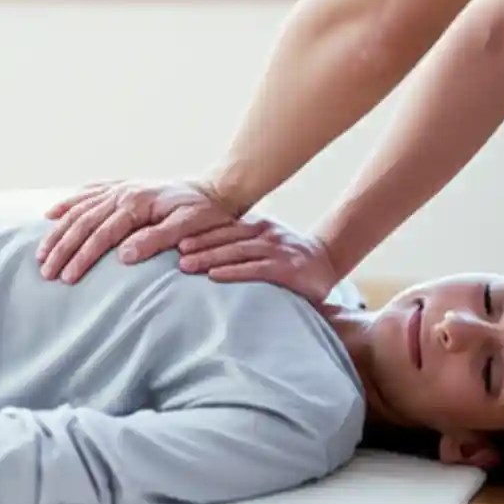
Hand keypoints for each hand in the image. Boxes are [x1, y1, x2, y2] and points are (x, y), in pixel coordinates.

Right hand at [36, 179, 238, 283]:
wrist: (216, 189)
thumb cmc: (205, 213)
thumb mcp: (188, 227)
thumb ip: (156, 239)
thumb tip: (124, 256)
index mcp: (137, 203)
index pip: (101, 234)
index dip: (82, 257)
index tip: (66, 278)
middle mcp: (123, 192)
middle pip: (83, 222)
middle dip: (61, 248)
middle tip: (45, 272)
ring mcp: (121, 188)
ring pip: (79, 209)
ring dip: (58, 231)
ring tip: (41, 253)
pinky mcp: (122, 188)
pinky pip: (88, 193)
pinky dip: (69, 203)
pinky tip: (52, 213)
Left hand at [177, 217, 339, 306]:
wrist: (328, 263)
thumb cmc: (288, 259)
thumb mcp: (266, 245)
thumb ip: (243, 248)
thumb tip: (204, 257)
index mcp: (258, 226)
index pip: (224, 228)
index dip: (200, 234)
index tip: (177, 241)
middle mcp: (266, 234)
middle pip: (225, 238)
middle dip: (199, 246)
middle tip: (175, 255)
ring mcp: (277, 250)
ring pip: (236, 251)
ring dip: (209, 258)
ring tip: (186, 265)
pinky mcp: (287, 268)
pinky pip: (255, 269)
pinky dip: (233, 272)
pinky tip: (215, 276)